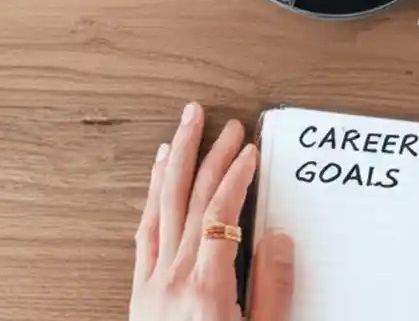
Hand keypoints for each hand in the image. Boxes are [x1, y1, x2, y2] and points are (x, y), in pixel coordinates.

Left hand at [130, 102, 294, 320]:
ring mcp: (151, 285)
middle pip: (188, 201)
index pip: (220, 213)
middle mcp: (172, 279)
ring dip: (172, 166)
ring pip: (160, 209)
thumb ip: (272, 288)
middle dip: (206, 155)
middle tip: (221, 124)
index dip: (235, 176)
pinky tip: (157, 185)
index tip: (248, 150)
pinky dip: (151, 202)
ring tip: (182, 132)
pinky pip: (144, 234)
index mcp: (206, 287)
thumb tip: (277, 238)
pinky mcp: (141, 295)